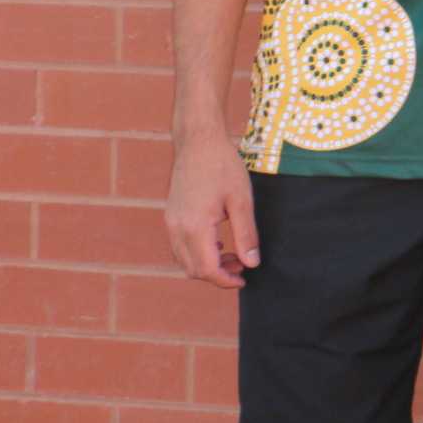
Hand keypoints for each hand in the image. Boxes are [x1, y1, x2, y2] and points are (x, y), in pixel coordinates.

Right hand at [164, 131, 257, 288]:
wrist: (198, 142)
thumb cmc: (223, 166)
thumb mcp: (242, 200)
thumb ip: (246, 234)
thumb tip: (252, 263)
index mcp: (194, 226)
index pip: (206, 269)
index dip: (225, 280)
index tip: (244, 280)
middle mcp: (176, 228)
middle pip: (193, 268)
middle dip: (217, 274)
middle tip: (243, 266)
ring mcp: (170, 222)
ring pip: (184, 259)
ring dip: (207, 264)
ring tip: (234, 255)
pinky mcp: (171, 216)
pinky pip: (180, 246)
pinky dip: (198, 252)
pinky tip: (219, 243)